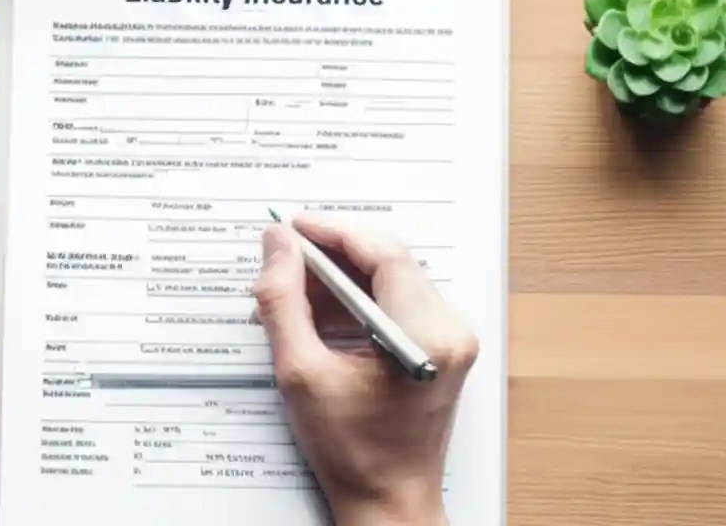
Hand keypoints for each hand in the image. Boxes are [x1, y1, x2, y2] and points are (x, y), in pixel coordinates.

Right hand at [251, 214, 478, 525]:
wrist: (388, 500)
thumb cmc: (352, 452)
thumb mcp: (300, 373)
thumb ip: (282, 302)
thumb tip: (277, 246)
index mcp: (425, 336)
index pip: (383, 254)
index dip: (333, 231)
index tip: (293, 227)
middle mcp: (448, 331)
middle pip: (388, 260)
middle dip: (331, 254)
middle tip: (284, 257)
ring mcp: (448, 339)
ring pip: (390, 277)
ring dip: (340, 277)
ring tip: (292, 291)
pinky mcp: (439, 346)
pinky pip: (395, 300)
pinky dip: (354, 297)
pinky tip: (317, 311)